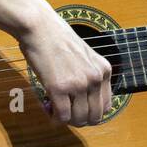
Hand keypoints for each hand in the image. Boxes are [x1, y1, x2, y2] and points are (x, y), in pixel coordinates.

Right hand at [17, 0, 113, 125]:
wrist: (39, 27)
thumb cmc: (57, 39)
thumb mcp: (85, 57)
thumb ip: (90, 76)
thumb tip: (85, 103)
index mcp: (104, 70)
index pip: (107, 106)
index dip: (91, 112)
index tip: (77, 108)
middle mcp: (95, 78)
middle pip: (94, 117)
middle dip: (79, 120)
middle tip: (65, 113)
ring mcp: (78, 84)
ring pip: (78, 119)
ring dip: (66, 120)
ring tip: (55, 109)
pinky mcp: (59, 88)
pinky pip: (62, 116)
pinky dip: (55, 117)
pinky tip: (48, 107)